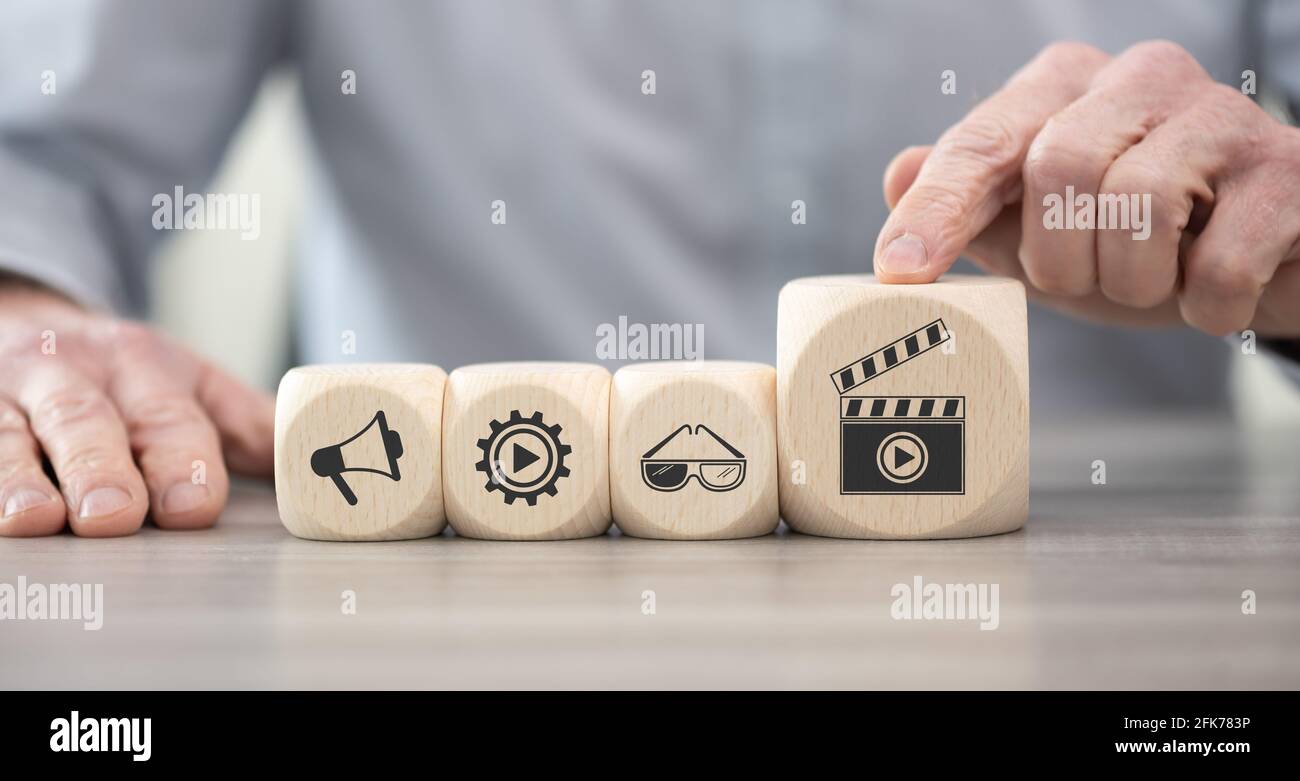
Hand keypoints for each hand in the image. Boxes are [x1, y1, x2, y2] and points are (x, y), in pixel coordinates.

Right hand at [0, 281, 273, 536]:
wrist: (22, 323)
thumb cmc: (121, 378)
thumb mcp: (186, 384)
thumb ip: (248, 424)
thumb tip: (314, 456)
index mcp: (141, 365)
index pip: (167, 418)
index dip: (181, 464)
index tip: (192, 508)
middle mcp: (68, 373)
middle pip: (85, 423)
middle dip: (100, 469)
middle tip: (114, 516)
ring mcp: (1, 393)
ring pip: (5, 434)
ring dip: (18, 477)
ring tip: (34, 519)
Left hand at [874, 40, 1299, 337]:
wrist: (1274, 259)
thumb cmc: (1143, 244)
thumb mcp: (1044, 234)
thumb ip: (975, 207)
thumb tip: (898, 174)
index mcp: (1065, 87)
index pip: (984, 143)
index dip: (938, 210)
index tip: (900, 274)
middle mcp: (1139, 78)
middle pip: (1059, 165)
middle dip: (1059, 257)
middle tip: (1083, 281)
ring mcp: (1222, 113)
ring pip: (1138, 204)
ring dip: (1133, 282)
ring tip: (1155, 282)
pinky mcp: (1289, 169)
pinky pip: (1221, 261)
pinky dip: (1207, 306)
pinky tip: (1215, 296)